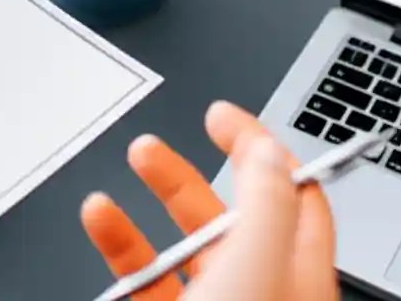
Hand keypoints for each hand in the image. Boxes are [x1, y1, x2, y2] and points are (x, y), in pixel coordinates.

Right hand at [81, 101, 338, 300]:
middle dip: (193, 167)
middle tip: (160, 142)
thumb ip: (266, 203)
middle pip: (231, 213)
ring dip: (155, 196)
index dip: (260, 147)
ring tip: (132, 164)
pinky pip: (143, 276)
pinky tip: (101, 220)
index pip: (294, 194)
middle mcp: (261, 286)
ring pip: (184, 244)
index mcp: (299, 272)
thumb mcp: (260, 264)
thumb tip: (268, 150)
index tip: (222, 116)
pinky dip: (119, 243)